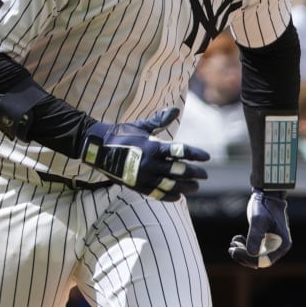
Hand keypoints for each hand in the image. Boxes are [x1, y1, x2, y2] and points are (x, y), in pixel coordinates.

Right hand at [81, 107, 208, 199]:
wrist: (98, 149)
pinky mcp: (137, 186)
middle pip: (180, 170)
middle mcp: (150, 163)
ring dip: (186, 187)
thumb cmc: (122, 134)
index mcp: (154, 146)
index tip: (207, 157)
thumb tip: (175, 109)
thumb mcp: (141, 126)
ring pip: (171, 185)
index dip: (196, 154)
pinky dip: (169, 196)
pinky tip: (178, 196)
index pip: (182, 151)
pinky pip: (157, 194)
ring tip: (195, 187)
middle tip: (204, 175)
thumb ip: (160, 120)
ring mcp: (144, 176)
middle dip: (195, 173)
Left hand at [229, 190, 291, 268]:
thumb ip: (255, 236)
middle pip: (259, 261)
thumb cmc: (264, 205)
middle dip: (243, 256)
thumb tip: (252, 254)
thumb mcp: (258, 220)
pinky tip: (237, 238)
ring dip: (242, 253)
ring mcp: (273, 244)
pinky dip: (244, 248)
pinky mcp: (266, 240)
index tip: (234, 251)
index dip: (248, 259)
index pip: (264, 261)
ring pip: (255, 257)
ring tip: (233, 242)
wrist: (267, 194)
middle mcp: (279, 247)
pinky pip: (254, 250)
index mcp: (282, 245)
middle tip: (231, 248)